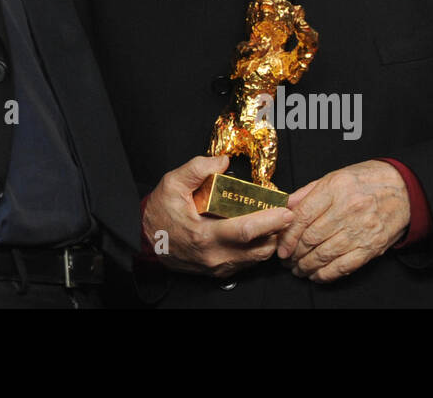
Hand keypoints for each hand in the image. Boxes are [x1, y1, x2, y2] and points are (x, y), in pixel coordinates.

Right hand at [142, 155, 294, 277]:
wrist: (145, 239)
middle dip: (277, 232)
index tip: (286, 211)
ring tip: (271, 222)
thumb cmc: (159, 212)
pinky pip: (247, 263)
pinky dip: (257, 248)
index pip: (245, 232)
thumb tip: (223, 161)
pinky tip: (256, 233)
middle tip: (284, 213)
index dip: (269, 222)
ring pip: (257, 259)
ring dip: (269, 240)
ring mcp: (218, 267)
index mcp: (203, 235)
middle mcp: (214, 255)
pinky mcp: (219, 272)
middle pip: (260, 249)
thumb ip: (198, 168)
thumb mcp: (172, 183)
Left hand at [275, 160, 409, 282]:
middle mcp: (348, 209)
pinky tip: (317, 275)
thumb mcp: (334, 177)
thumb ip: (307, 193)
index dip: (288, 235)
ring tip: (298, 269)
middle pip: (312, 237)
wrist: (403, 189)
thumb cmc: (366, 180)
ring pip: (325, 254)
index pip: (303, 216)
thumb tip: (285, 208)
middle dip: (294, 253)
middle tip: (286, 259)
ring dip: (307, 265)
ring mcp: (362, 229)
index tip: (281, 246)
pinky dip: (327, 274)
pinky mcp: (372, 246)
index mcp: (335, 188)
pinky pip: (345, 265)